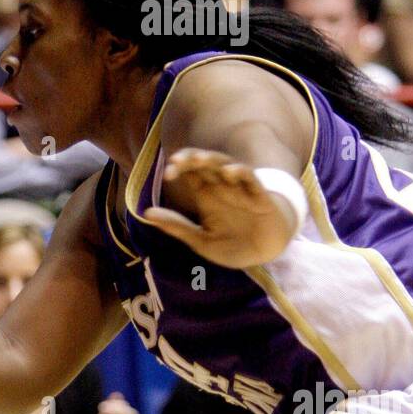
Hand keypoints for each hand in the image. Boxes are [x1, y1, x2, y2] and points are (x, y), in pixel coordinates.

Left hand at [142, 149, 297, 266]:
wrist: (265, 254)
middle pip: (205, 165)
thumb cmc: (234, 245)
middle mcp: (222, 188)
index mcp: (207, 196)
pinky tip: (228, 173)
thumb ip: (176, 226)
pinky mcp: (259, 196)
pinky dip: (240, 173)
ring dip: (212, 161)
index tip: (169, 174)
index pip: (190, 174)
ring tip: (199, 159)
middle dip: (191, 160)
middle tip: (177, 161)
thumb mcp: (201, 240)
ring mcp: (241, 189)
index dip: (179, 168)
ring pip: (225, 166)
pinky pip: (250, 179)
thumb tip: (146, 213)